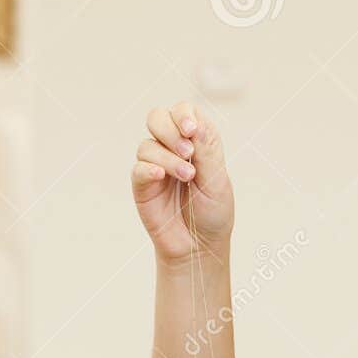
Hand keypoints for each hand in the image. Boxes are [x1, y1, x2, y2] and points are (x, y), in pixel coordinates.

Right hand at [132, 100, 234, 264]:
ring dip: (168, 157)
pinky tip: (161, 176)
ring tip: (187, 176)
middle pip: (157, 118)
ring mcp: (155, 166)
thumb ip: (207, 151)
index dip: (184, 114)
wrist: (200, 245)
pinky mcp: (143, 184)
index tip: (192, 130)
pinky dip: (149, 168)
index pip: (183, 111)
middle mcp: (173, 149)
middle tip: (189, 152)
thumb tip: (195, 123)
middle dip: (171, 129)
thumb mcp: (218, 181)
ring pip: (148, 144)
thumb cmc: (212, 213)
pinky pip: (138, 167)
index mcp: (196, 142)